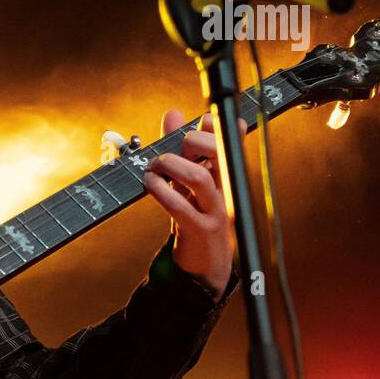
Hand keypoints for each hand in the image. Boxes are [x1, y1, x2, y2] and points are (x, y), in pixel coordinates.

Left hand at [142, 109, 244, 300]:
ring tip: (155, 165)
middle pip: (221, 155)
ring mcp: (214, 210)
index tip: (203, 118)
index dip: (218, 126)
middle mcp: (224, 190)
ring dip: (173, 165)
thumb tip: (173, 114)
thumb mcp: (188, 181)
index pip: (230, 143)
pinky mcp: (199, 230)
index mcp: (225, 175)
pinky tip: (149, 183)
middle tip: (175, 144)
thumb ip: (181, 148)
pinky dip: (162, 191)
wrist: (206, 265)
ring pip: (201, 178)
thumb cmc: (196, 215)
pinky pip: (180, 207)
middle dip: (196, 142)